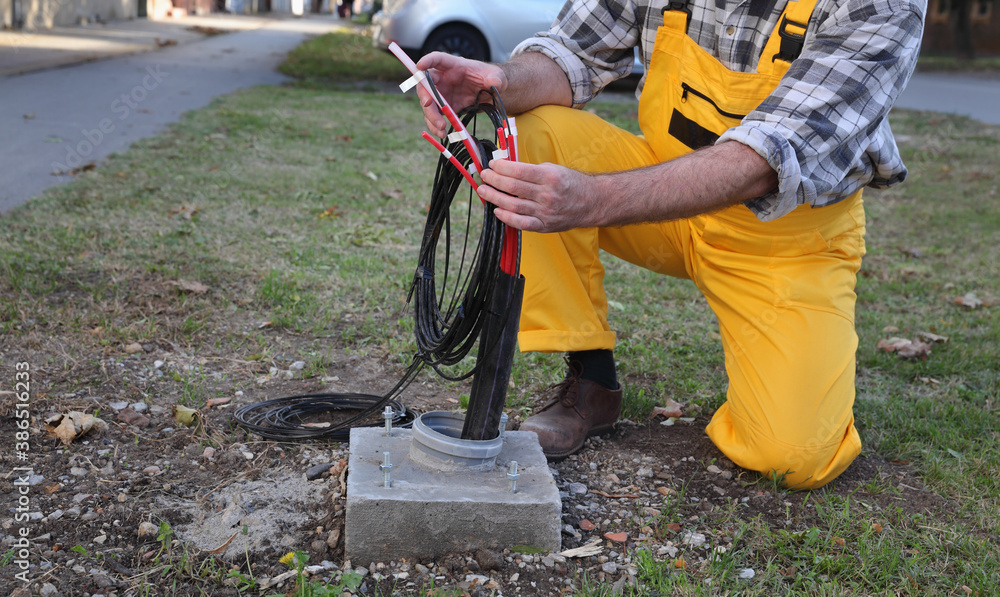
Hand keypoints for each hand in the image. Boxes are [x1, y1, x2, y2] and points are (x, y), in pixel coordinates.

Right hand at [414, 52, 505, 137]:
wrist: (491, 93)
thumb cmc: (491, 78)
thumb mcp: (497, 76)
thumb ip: (496, 78)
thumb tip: (494, 83)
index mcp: (453, 66)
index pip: (437, 59)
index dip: (427, 61)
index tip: (420, 65)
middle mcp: (443, 79)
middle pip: (426, 85)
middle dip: (425, 95)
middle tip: (428, 105)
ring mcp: (442, 95)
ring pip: (428, 105)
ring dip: (431, 116)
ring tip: (441, 128)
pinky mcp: (445, 109)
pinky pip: (435, 118)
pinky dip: (436, 127)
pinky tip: (442, 134)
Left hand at [478, 159, 600, 232]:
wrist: (591, 202)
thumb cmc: (570, 183)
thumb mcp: (554, 169)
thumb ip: (532, 170)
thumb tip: (507, 167)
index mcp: (549, 177)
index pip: (518, 171)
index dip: (501, 167)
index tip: (492, 164)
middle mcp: (547, 195)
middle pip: (513, 187)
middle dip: (494, 180)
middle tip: (484, 175)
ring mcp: (545, 212)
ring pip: (513, 205)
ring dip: (495, 197)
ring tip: (484, 191)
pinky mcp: (544, 225)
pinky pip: (522, 223)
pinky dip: (507, 218)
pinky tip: (497, 210)